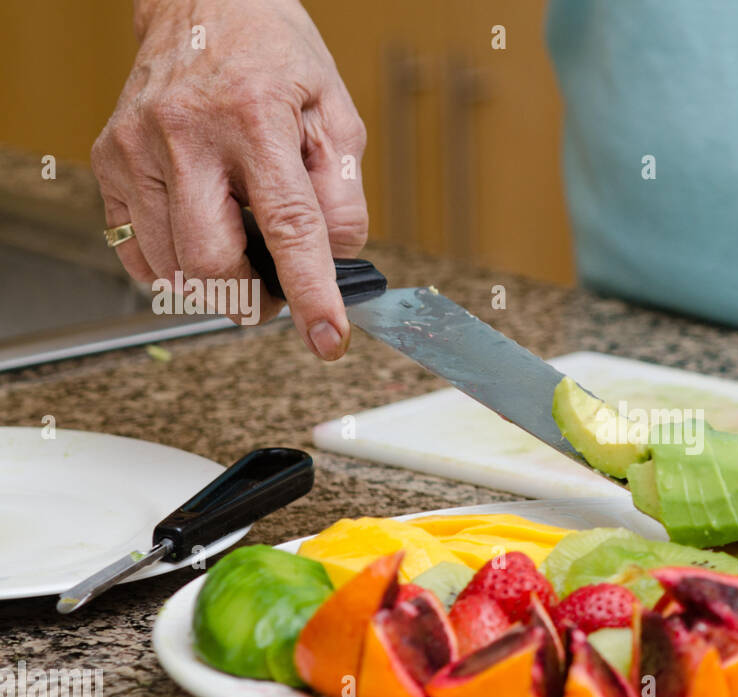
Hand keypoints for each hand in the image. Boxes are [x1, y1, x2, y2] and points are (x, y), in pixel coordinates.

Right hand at [91, 0, 366, 358]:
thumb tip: (337, 262)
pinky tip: (202, 238)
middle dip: (254, 297)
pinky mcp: (110, 160)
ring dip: (217, 283)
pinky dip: (175, 269)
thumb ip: (343, 196)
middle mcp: (187, 135)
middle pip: (214, 262)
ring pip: (174, 267)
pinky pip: (137, 251)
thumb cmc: (276, 60)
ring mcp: (138, 148)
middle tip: (278, 290)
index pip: (289, 229)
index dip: (312, 295)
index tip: (327, 340)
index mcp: (256, 121)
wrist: (205, 4)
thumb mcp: (337, 116)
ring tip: (243, 246)